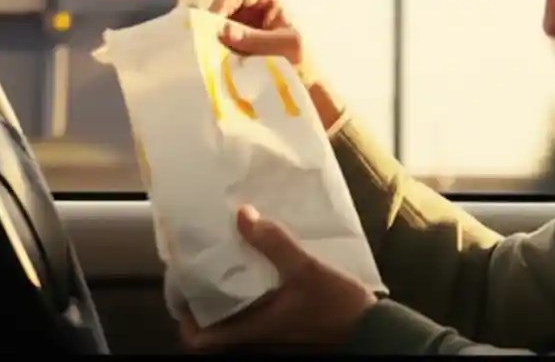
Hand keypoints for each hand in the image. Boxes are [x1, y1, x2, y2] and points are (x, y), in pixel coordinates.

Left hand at [177, 205, 377, 352]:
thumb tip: (241, 216)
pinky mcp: (290, 323)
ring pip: (238, 316)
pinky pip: (260, 309)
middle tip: (202, 264)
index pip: (200, 339)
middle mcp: (258, 335)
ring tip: (229, 257)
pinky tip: (263, 263)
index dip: (184, 318)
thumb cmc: (337, 307)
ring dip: (230, 292)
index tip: (181, 289)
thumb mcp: (305, 270)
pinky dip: (254, 290)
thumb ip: (274, 243)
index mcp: (253, 330)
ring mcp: (274, 332)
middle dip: (205, 296)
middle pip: (216, 324)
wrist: (373, 329)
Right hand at [208, 0, 342, 130]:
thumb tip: (224, 30)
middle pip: (219, 10)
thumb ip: (257, 39)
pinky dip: (212, 54)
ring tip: (208, 55)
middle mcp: (247, 14)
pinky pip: (215, 48)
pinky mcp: (230, 53)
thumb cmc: (302, 61)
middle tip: (204, 40)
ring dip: (209, 40)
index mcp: (265, 3)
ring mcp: (237, 34)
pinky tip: (212, 64)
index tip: (214, 20)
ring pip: (214, 29)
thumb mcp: (285, 46)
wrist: (305, 88)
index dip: (222, 2)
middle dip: (211, 23)